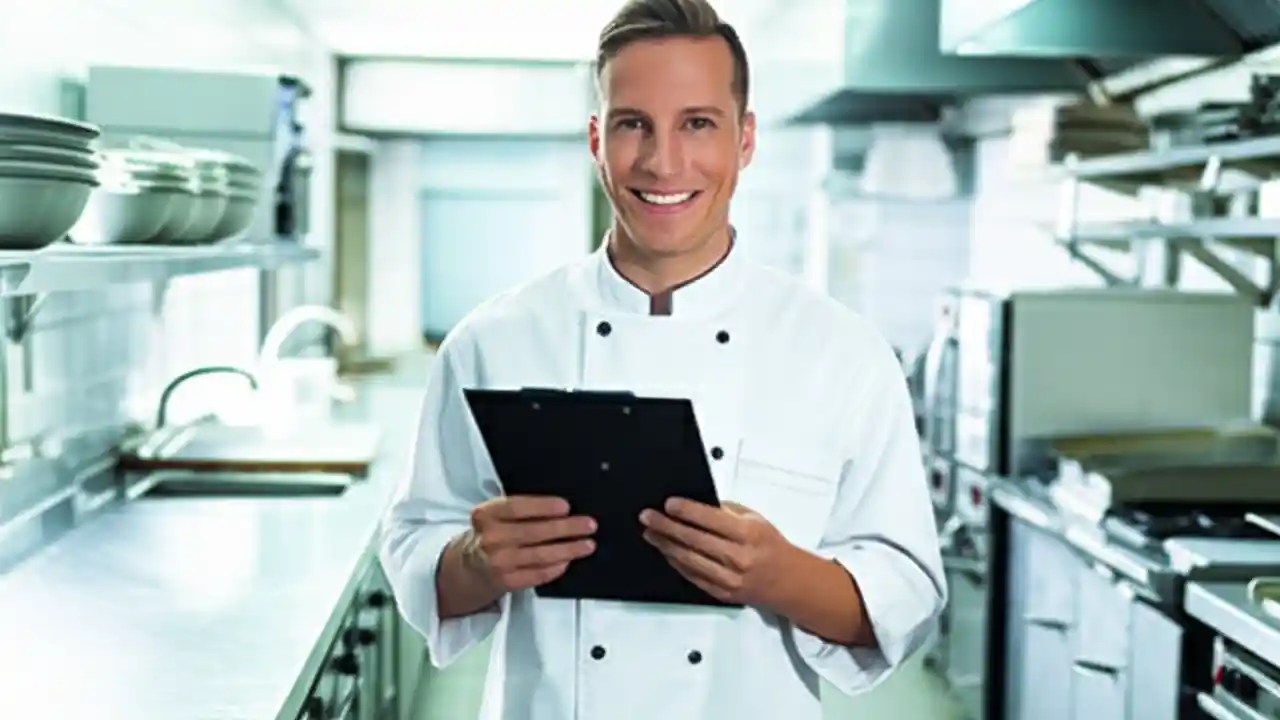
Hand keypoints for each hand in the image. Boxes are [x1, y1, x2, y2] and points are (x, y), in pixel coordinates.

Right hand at [462, 495, 596, 593]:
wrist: (468, 568)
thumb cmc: (490, 535)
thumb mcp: (495, 515)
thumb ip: (521, 510)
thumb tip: (562, 509)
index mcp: (486, 515)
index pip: (517, 507)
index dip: (543, 506)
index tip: (566, 507)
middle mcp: (491, 538)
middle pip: (535, 531)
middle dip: (567, 528)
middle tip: (588, 525)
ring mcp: (498, 562)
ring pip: (541, 555)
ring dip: (569, 549)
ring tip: (587, 544)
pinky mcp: (507, 582)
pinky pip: (538, 574)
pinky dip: (556, 567)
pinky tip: (568, 560)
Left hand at [640, 498, 793, 607]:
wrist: (787, 581)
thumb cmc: (771, 547)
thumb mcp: (756, 520)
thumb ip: (727, 512)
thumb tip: (697, 504)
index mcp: (748, 534)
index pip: (711, 519)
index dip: (687, 511)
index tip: (668, 504)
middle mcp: (738, 557)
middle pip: (694, 540)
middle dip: (667, 526)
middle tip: (648, 517)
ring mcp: (729, 578)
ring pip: (689, 559)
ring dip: (666, 545)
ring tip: (651, 533)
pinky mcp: (722, 593)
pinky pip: (693, 576)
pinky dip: (677, 563)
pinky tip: (666, 552)